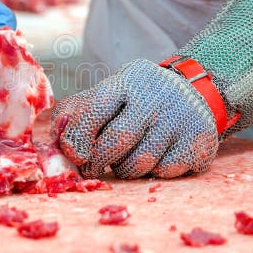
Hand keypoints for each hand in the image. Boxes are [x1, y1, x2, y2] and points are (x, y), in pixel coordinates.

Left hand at [52, 0, 252, 179]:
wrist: (199, 90)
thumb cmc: (139, 99)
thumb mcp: (110, 93)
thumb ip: (77, 111)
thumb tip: (50, 134)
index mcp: (129, 80)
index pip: (94, 110)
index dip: (78, 137)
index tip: (74, 154)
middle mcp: (157, 96)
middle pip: (117, 142)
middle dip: (100, 161)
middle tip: (97, 165)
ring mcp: (182, 119)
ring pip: (141, 164)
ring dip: (127, 170)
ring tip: (127, 160)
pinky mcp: (202, 142)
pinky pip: (167, 173)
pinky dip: (156, 173)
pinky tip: (158, 157)